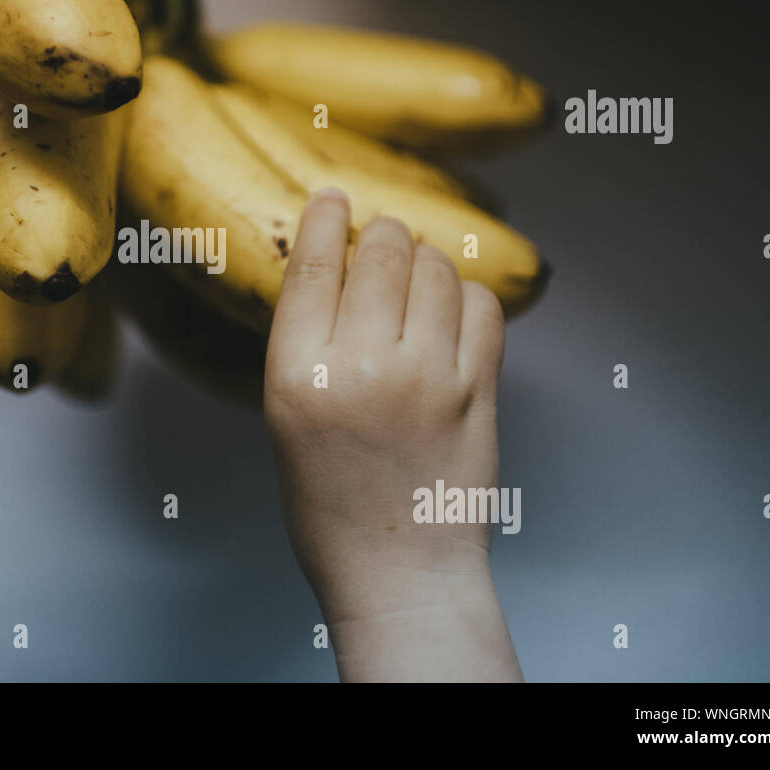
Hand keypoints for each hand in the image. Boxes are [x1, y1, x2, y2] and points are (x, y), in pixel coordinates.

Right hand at [263, 188, 520, 680]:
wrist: (398, 572)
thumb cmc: (330, 503)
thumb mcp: (287, 419)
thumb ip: (308, 344)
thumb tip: (340, 269)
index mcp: (298, 376)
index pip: (311, 266)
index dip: (324, 219)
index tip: (333, 197)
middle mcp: (361, 367)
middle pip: (381, 252)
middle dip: (381, 235)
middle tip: (382, 241)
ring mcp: (426, 378)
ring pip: (436, 269)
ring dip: (426, 262)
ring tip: (418, 284)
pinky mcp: (477, 391)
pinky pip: (482, 308)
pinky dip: (468, 298)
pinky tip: (452, 316)